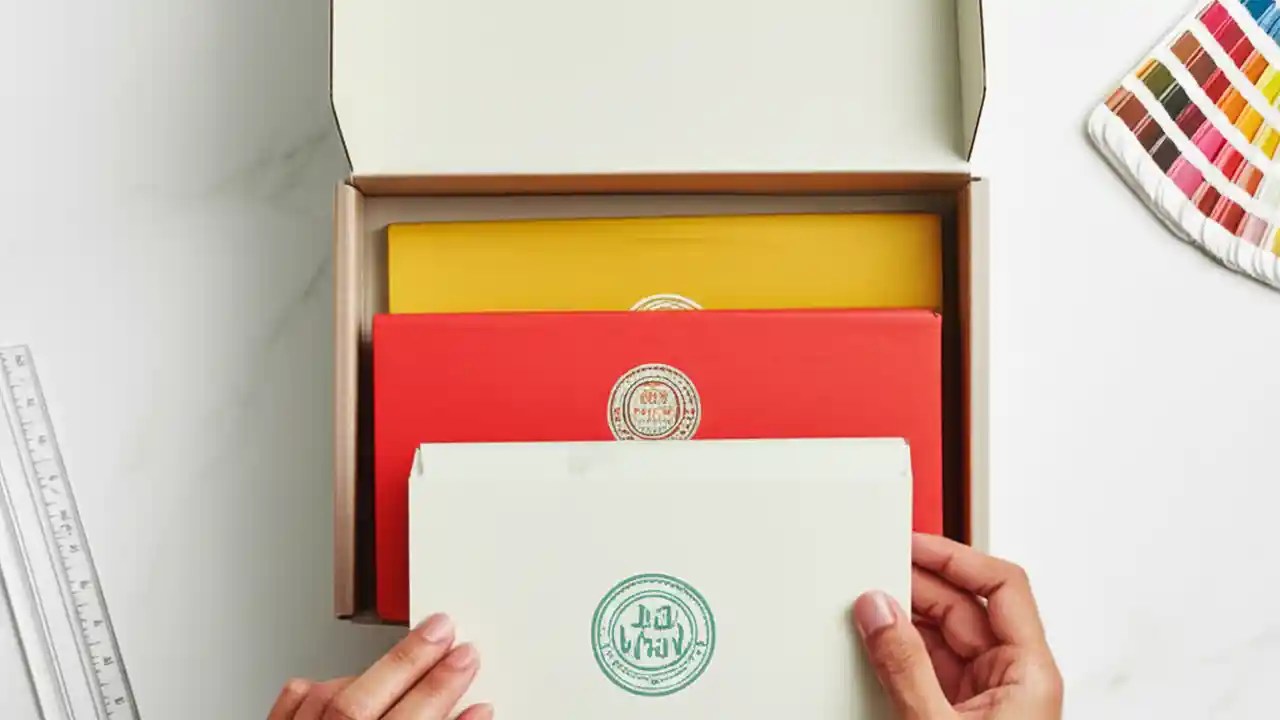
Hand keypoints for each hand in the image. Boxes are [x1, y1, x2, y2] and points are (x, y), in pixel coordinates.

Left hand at [267, 613, 491, 719]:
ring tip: (412, 648)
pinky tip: (336, 678)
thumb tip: (475, 712)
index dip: (439, 688)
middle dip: (410, 661)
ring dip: (372, 670)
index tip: (467, 658)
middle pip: (361, 702)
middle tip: (447, 631)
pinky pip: (288, 707)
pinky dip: (315, 689)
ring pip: (325, 698)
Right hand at [853, 534, 1061, 719]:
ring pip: (944, 636)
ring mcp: (988, 698)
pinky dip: (902, 653)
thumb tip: (879, 613)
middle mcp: (1015, 680)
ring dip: (906, 621)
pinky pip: (931, 667)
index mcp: (1031, 675)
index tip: (913, 545)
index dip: (955, 557)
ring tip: (870, 611)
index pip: (1003, 586)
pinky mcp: (962, 714)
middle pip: (966, 607)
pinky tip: (878, 646)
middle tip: (877, 577)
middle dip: (918, 587)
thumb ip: (906, 668)